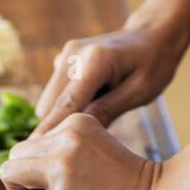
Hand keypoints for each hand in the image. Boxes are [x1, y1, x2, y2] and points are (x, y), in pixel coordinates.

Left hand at [0, 113, 163, 189]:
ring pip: (11, 174)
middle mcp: (66, 139)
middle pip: (17, 154)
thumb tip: (20, 170)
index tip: (35, 180)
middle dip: (18, 176)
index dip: (30, 162)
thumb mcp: (95, 144)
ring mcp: (63, 168)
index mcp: (75, 121)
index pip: (33, 139)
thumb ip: (64, 148)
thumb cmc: (127, 177)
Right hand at [32, 20, 188, 138]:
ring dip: (63, 116)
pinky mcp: (64, 59)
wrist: (153, 34)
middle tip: (79, 149)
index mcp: (95, 60)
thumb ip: (108, 110)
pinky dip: (67, 104)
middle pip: (50, 104)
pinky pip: (57, 92)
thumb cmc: (153, 63)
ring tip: (94, 123)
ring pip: (50, 100)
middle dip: (58, 128)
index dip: (50, 131)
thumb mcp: (140, 91)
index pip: (66, 104)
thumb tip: (76, 134)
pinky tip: (94, 104)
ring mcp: (66, 53)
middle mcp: (73, 53)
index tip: (36, 154)